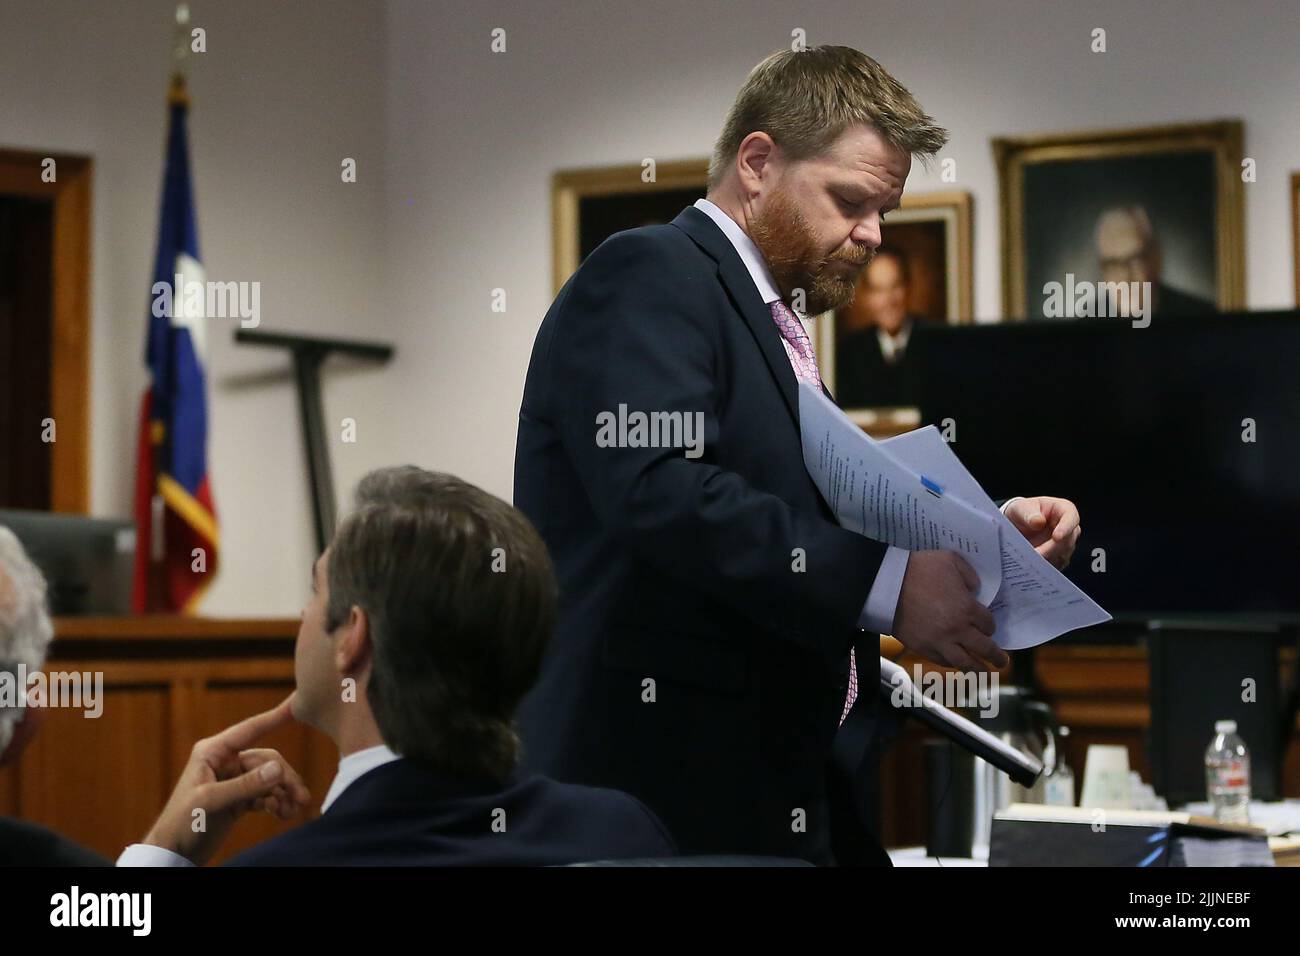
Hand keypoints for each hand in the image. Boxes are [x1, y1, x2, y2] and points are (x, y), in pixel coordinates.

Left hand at [141, 695, 311, 864]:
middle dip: (285, 778)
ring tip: (293, 810)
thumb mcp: (210, 802)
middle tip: (301, 798)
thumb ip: (245, 785)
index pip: (250, 730)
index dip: (275, 717)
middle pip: (267, 761)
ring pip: (269, 779)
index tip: (297, 704)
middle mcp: (225, 762)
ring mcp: (233, 781)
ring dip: (284, 793)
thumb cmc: (181, 824)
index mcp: (213, 752)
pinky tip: (282, 814)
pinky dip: (277, 803)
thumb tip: (278, 769)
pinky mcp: (239, 799)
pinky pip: (266, 794)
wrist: (173, 855)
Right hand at [892, 550, 1008, 671]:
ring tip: (984, 671)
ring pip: (965, 662)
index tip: (988, 626)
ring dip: (978, 669)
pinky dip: (952, 664)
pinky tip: (956, 664)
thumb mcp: (950, 559)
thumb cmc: (919, 569)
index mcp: (967, 609)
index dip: (990, 625)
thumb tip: (975, 588)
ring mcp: (940, 642)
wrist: (887, 585)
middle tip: (1001, 661)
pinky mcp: (923, 648)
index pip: (988, 624)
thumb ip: (969, 573)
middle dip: (996, 656)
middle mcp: (958, 630)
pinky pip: (942, 662)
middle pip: (984, 648)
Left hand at [1005, 496, 1080, 569]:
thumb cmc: (1022, 512)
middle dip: (1052, 548)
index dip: (1066, 528)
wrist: (1015, 525)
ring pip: (1064, 554)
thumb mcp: (1020, 508)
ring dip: (1048, 558)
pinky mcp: (1058, 556)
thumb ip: (1028, 513)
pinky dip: (1046, 565)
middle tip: (1037, 553)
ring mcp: (1064, 543)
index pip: (1071, 518)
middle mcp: (1068, 527)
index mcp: (1063, 509)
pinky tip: (1034, 565)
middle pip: (1068, 540)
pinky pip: (1057, 563)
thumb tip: (1038, 521)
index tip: (1056, 537)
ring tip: (1031, 560)